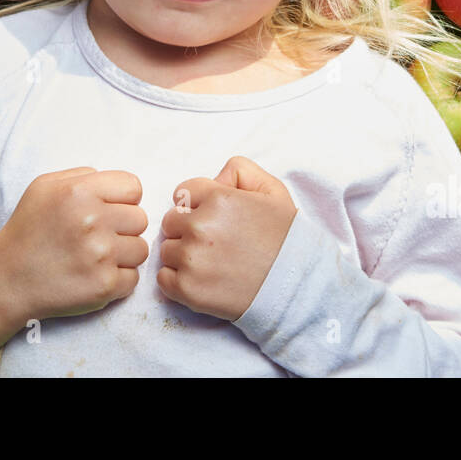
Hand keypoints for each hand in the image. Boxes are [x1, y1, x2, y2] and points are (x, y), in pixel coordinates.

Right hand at [0, 167, 149, 323]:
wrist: (6, 280)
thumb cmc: (27, 230)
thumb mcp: (44, 187)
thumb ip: (82, 176)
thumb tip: (116, 184)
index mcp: (80, 191)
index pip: (134, 188)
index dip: (122, 200)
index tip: (106, 211)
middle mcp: (93, 220)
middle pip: (140, 219)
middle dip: (123, 228)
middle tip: (96, 237)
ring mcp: (100, 255)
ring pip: (140, 250)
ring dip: (123, 255)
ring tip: (94, 257)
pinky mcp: (104, 285)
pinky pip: (133, 279)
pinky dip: (117, 280)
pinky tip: (93, 276)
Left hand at [158, 156, 297, 321]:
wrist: (297, 288)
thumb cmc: (286, 239)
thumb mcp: (273, 191)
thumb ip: (240, 170)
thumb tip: (214, 178)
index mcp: (218, 198)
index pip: (183, 193)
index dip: (199, 205)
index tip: (215, 220)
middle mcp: (200, 226)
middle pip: (171, 221)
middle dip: (188, 229)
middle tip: (215, 243)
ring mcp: (192, 259)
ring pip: (167, 250)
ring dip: (183, 255)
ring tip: (213, 264)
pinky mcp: (187, 289)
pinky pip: (163, 279)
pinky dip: (177, 280)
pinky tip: (203, 280)